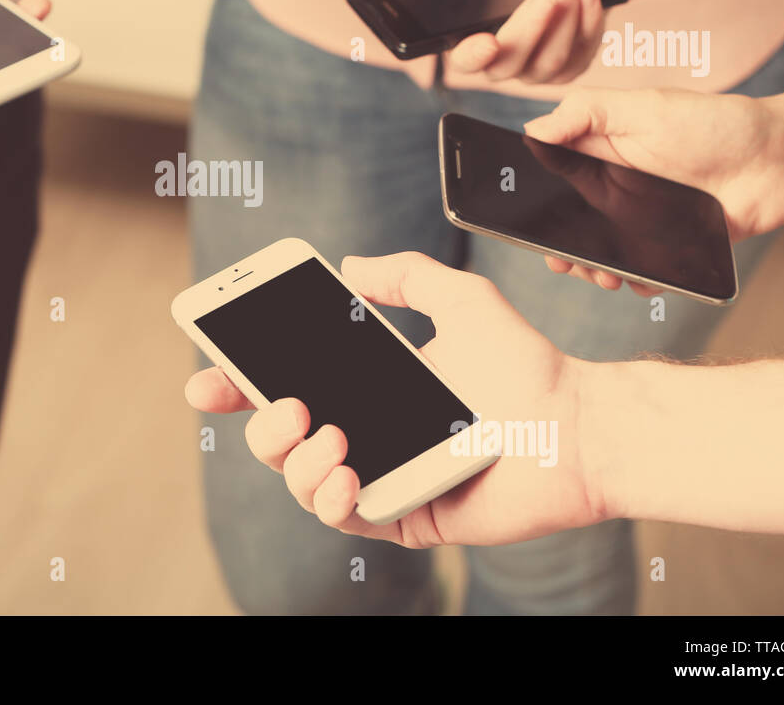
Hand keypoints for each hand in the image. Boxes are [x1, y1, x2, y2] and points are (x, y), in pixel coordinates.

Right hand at [185, 252, 605, 547]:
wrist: (576, 424)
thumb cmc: (525, 365)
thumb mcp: (461, 300)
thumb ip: (407, 275)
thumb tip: (350, 266)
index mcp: (369, 388)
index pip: (286, 386)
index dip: (239, 384)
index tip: (207, 376)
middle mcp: (366, 433)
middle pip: (277, 438)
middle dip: (260, 424)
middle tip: (288, 403)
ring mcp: (380, 477)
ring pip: (299, 480)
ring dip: (295, 460)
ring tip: (330, 434)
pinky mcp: (401, 516)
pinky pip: (341, 518)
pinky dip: (327, 497)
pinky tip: (344, 472)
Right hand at [448, 0, 602, 84]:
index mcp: (467, 39)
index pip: (464, 61)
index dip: (474, 56)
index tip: (487, 41)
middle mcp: (500, 61)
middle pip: (509, 65)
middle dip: (529, 30)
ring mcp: (536, 66)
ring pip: (549, 62)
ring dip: (564, 21)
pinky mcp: (571, 62)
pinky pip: (581, 54)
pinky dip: (589, 23)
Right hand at [523, 89, 783, 292]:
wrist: (780, 159)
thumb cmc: (714, 124)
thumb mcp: (644, 107)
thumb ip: (585, 112)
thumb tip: (532, 129)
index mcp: (600, 155)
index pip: (552, 182)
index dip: (535, 204)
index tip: (525, 224)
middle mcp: (615, 190)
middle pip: (571, 227)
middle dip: (561, 250)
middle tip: (563, 261)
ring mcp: (642, 222)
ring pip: (603, 255)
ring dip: (595, 271)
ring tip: (603, 276)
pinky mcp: (671, 248)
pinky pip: (645, 272)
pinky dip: (638, 282)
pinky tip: (639, 281)